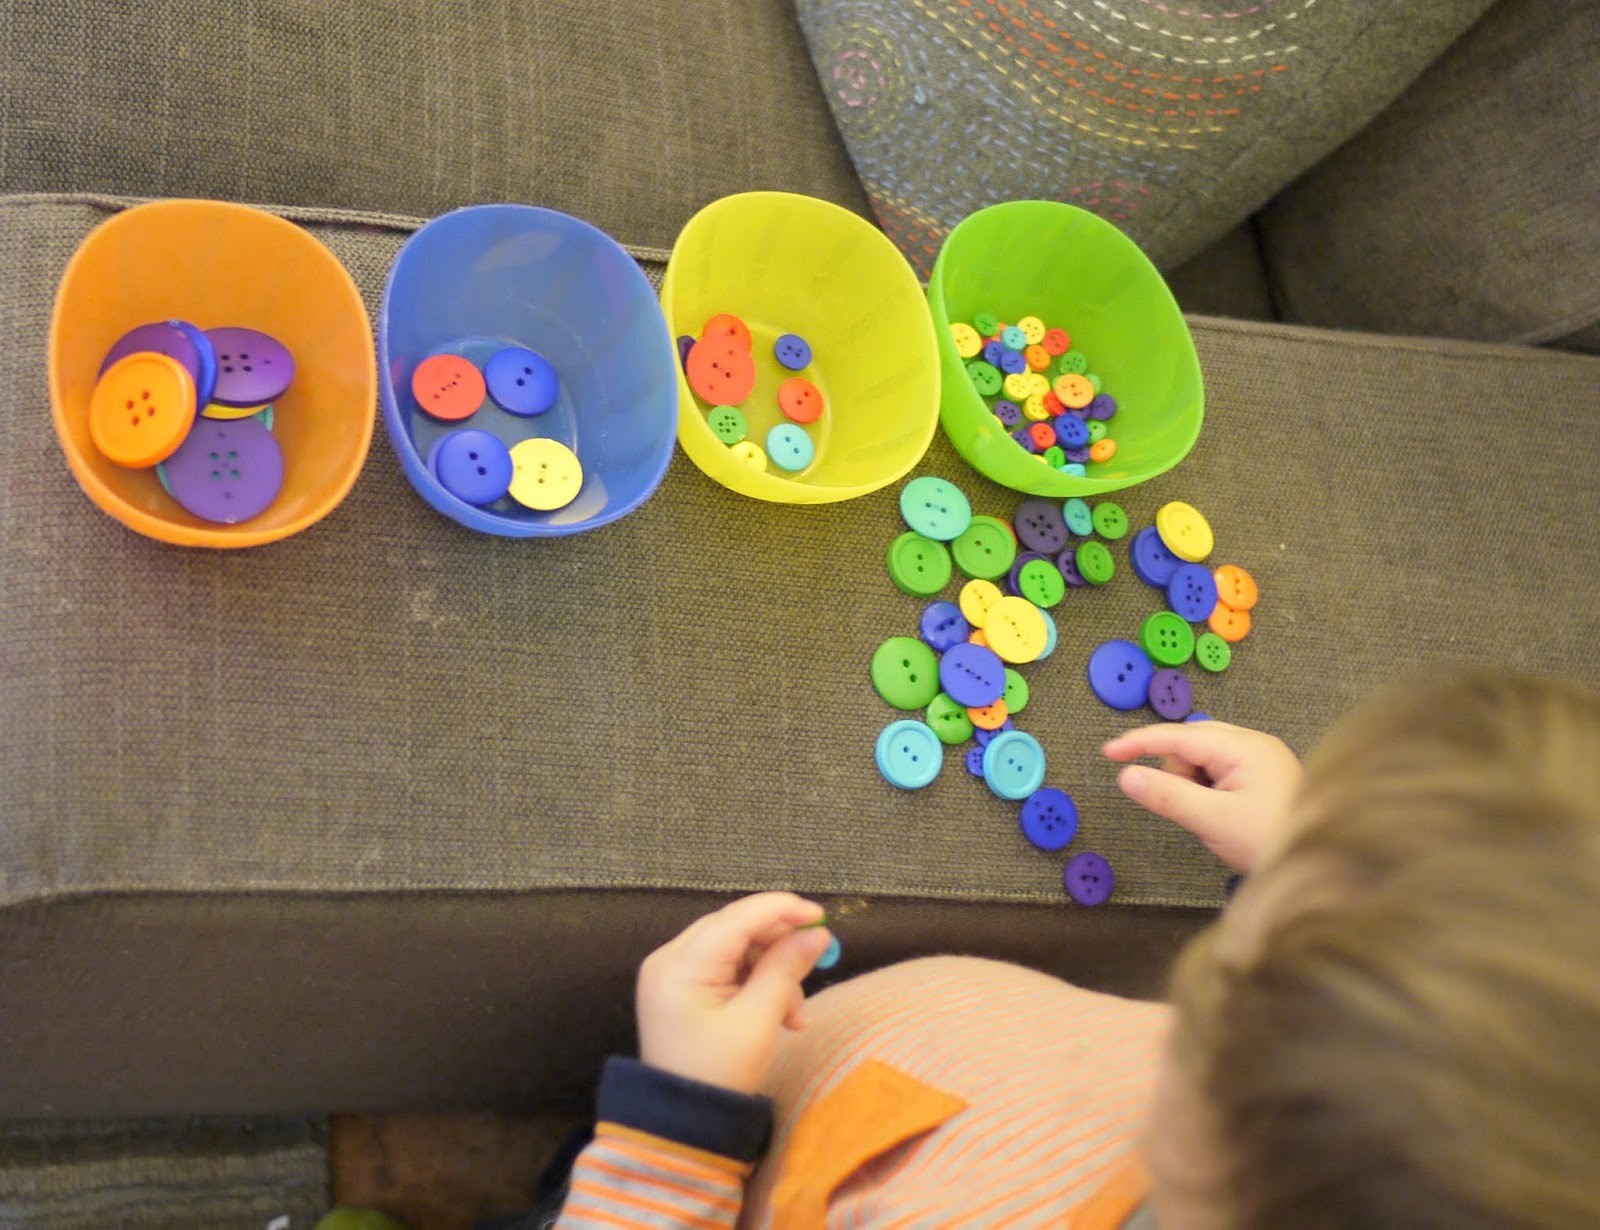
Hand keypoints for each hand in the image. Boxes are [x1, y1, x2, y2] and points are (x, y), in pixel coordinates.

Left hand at [636, 892, 830, 1094]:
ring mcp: (671, 973)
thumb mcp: (759, 1021)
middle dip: (778, 949)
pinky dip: (755, 984)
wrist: (681, 1125)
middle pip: (736, 929)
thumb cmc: (720, 1074)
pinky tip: (779, 1014)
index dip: (782, 910)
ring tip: (793, 1014)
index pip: (737, 917)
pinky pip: (725, 968)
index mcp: (680, 965)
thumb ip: (786, 970)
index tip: (821, 918)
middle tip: (813, 968)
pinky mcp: (680, 988)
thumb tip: (818, 934)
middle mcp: (669, 959)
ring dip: (771, 972)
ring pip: (735, 949)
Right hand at [1102, 721, 1303, 871]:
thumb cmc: (1268, 841)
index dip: (1140, 742)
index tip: (1107, 753)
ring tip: (1211, 817)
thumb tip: (1126, 776)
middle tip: (1186, 807)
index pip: (1180, 735)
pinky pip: (1219, 770)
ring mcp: (1261, 758)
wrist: (1321, 867)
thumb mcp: (1213, 821)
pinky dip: (1208, 788)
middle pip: (1192, 742)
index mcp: (1244, 747)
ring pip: (1204, 757)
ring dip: (1193, 783)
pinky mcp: (1263, 774)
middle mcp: (1254, 744)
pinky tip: (1221, 813)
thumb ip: (1168, 796)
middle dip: (1176, 771)